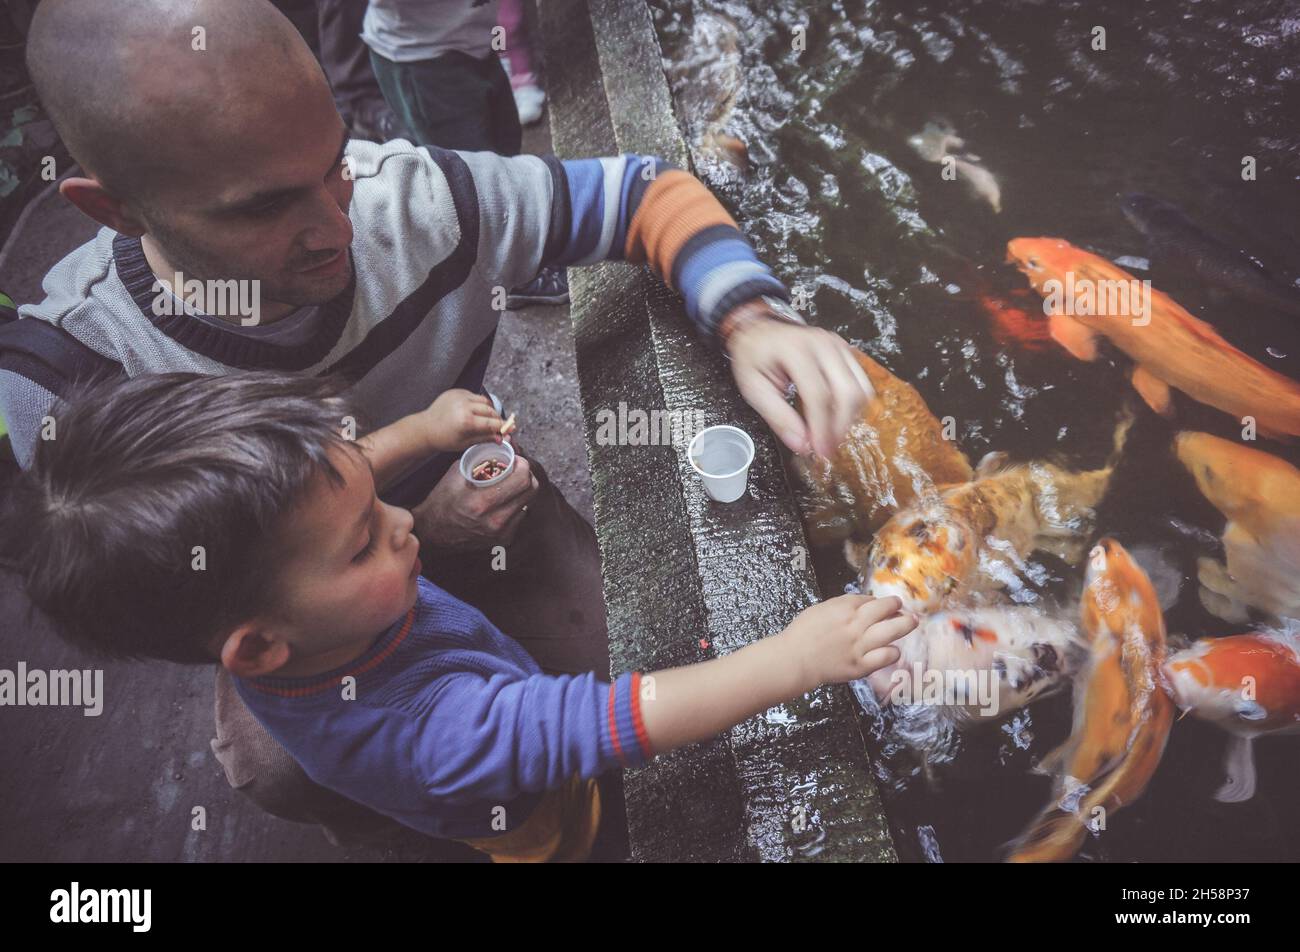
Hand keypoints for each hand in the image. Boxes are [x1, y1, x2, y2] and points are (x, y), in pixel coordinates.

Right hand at [412, 453, 539, 549]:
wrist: (433, 531)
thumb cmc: (443, 500)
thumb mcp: (457, 473)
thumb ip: (482, 459)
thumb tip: (505, 447)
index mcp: (482, 502)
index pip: (522, 480)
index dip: (524, 465)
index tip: (517, 461)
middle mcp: (494, 520)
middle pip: (531, 491)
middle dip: (527, 476)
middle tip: (517, 470)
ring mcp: (501, 533)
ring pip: (529, 503)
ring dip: (522, 491)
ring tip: (508, 485)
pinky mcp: (504, 539)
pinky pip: (520, 516)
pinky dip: (515, 505)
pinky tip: (502, 501)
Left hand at [420, 389, 506, 452]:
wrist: (426, 428)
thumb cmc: (444, 439)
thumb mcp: (466, 443)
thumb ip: (485, 438)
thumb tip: (501, 438)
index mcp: (466, 421)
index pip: (492, 423)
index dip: (504, 426)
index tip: (512, 428)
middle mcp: (464, 406)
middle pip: (490, 410)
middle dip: (497, 418)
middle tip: (501, 425)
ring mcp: (460, 397)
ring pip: (484, 401)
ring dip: (489, 410)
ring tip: (487, 419)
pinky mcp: (457, 391)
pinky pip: (474, 396)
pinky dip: (478, 404)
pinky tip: (475, 412)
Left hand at [721, 303, 875, 457]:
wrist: (760, 330)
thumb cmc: (754, 355)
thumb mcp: (754, 387)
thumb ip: (777, 416)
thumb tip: (801, 444)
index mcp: (796, 349)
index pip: (818, 395)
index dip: (822, 427)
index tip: (820, 451)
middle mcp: (823, 343)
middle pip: (846, 392)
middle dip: (840, 426)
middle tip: (828, 449)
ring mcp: (838, 345)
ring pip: (860, 388)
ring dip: (850, 418)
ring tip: (831, 435)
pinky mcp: (846, 351)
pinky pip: (861, 382)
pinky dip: (853, 405)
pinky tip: (837, 417)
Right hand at [779, 594, 915, 689]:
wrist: (795, 660)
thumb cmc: (804, 633)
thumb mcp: (822, 608)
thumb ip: (844, 604)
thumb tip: (865, 603)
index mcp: (843, 608)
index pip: (871, 600)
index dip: (880, 602)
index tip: (885, 605)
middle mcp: (855, 624)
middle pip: (887, 609)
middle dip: (898, 607)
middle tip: (904, 609)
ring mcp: (860, 645)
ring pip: (893, 631)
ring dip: (905, 624)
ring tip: (911, 622)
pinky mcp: (861, 665)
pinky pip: (887, 656)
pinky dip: (893, 651)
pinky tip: (892, 650)